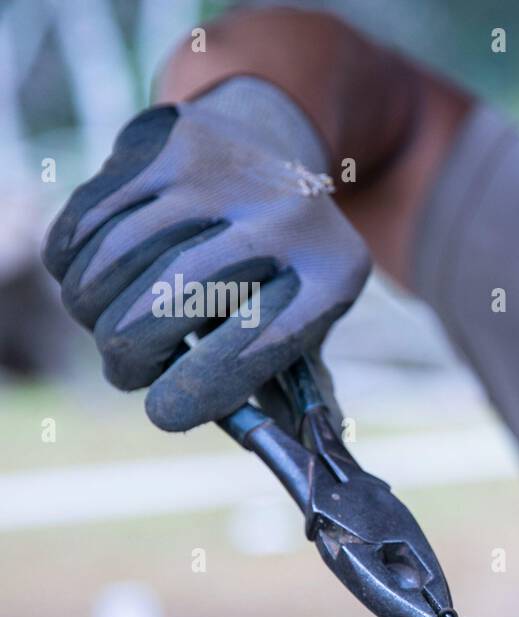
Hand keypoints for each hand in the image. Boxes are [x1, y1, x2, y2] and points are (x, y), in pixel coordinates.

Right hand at [42, 76, 369, 431]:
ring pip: (112, 262)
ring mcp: (223, 173)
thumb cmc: (285, 265)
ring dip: (93, 312)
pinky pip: (86, 223)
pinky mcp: (164, 143)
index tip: (164, 414)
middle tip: (128, 372)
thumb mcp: (310, 317)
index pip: (257, 346)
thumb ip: (300, 388)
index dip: (197, 391)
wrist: (269, 145)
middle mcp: (286, 217)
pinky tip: (95, 278)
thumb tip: (302, 461)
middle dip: (130, 356)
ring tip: (110, 327)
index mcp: (333, 275)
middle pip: (168, 303)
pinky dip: (74, 264)